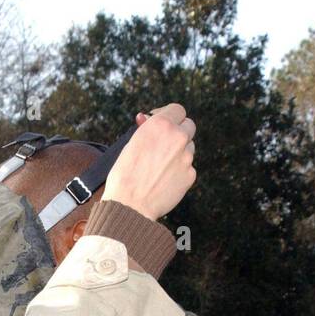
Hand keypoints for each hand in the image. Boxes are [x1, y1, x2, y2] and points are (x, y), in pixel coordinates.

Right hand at [102, 103, 196, 220]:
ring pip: (189, 147)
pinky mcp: (190, 175)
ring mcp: (187, 156)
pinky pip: (187, 167)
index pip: (177, 109)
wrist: (130, 206)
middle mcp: (177, 137)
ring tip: (159, 165)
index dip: (169, 115)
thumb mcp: (130, 144)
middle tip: (165, 141)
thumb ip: (145, 129)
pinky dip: (178, 170)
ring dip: (179, 151)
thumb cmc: (124, 175)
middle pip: (189, 125)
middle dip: (179, 131)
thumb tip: (147, 118)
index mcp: (160, 125)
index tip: (162, 122)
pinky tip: (163, 179)